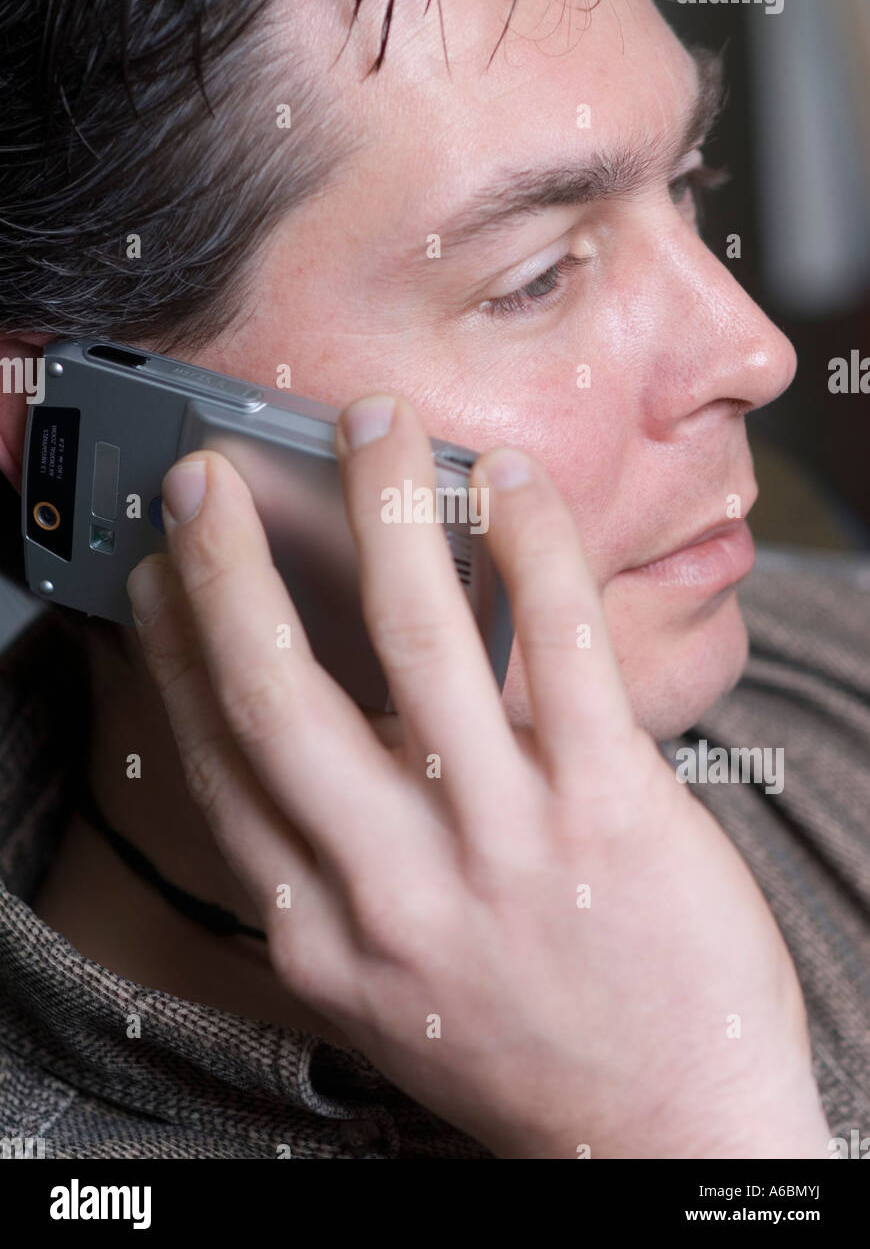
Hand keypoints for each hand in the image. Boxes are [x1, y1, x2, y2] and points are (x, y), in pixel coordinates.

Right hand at [126, 395, 828, 1157]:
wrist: (665, 1130)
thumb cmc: (523, 1043)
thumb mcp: (388, 981)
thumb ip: (335, 869)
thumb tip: (299, 734)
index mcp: (322, 933)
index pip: (220, 763)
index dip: (175, 649)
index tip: (160, 575)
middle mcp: (392, 888)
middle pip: (276, 692)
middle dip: (225, 564)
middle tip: (208, 478)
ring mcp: (501, 844)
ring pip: (416, 641)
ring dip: (381, 510)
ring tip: (372, 428)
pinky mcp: (609, 807)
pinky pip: (559, 645)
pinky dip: (528, 545)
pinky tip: (507, 486)